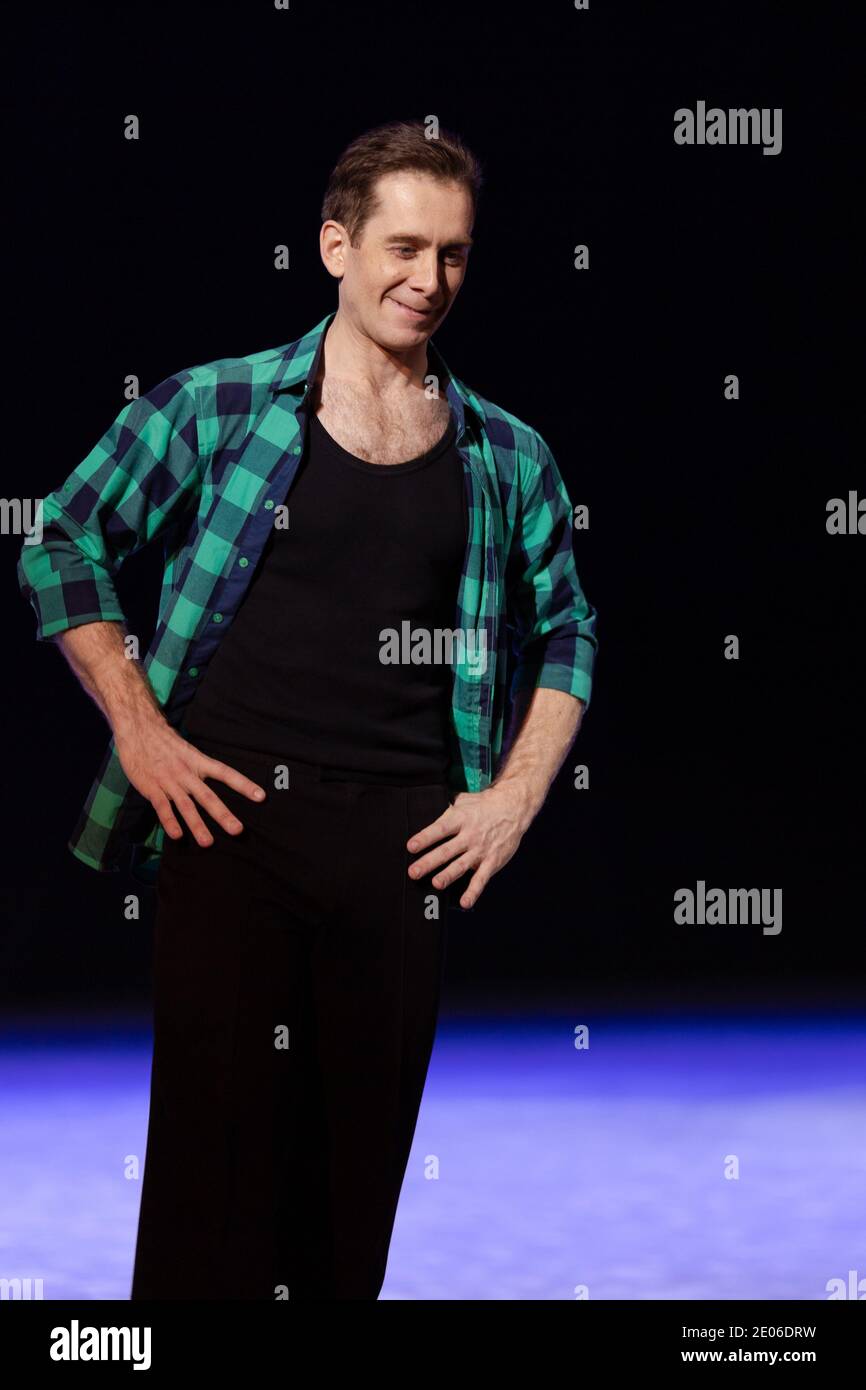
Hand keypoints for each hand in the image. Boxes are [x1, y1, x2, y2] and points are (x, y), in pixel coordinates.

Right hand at [114, 718, 266, 846]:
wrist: (138, 728)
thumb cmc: (165, 742)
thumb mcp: (187, 750)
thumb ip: (199, 767)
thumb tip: (214, 780)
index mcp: (198, 761)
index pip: (225, 773)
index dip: (243, 784)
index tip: (260, 796)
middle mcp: (187, 773)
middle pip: (208, 796)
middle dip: (223, 814)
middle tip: (238, 830)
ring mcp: (169, 781)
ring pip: (186, 806)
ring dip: (197, 825)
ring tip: (208, 843)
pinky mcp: (151, 788)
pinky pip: (162, 807)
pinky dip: (169, 822)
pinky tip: (178, 836)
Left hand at [405, 781, 530, 909]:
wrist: (513, 809)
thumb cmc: (484, 805)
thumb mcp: (463, 801)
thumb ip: (446, 810)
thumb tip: (426, 811)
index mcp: (460, 819)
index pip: (440, 829)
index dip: (425, 838)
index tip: (411, 847)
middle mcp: (470, 835)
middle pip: (446, 850)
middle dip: (429, 862)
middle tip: (414, 871)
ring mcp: (481, 850)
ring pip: (461, 865)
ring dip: (448, 875)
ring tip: (436, 884)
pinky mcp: (492, 861)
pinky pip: (481, 878)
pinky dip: (474, 891)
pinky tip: (465, 902)